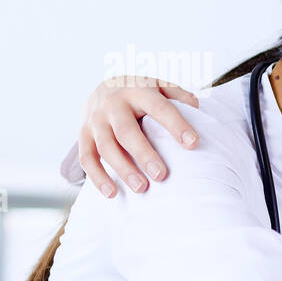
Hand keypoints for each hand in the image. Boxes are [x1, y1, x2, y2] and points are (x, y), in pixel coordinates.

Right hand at [79, 76, 197, 196]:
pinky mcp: (83, 134)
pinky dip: (98, 177)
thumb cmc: (142, 93)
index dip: (175, 125)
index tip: (193, 144)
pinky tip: (112, 194)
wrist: (104, 88)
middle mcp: (113, 105)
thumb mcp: (160, 86)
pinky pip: (87, 158)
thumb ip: (179, 95)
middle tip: (161, 176)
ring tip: (142, 189)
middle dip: (144, 154)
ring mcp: (95, 120)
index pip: (159, 108)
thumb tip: (198, 109)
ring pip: (105, 147)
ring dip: (123, 169)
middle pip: (127, 132)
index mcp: (138, 91)